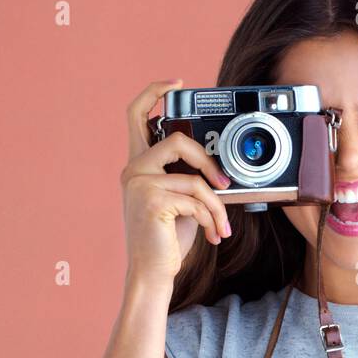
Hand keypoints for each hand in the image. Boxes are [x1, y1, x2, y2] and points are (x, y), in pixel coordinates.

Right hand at [120, 79, 234, 285]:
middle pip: (176, 139)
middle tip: (223, 181)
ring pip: (194, 177)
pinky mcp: (152, 199)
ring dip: (217, 204)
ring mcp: (140, 183)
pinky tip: (211, 236)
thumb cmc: (167, 241)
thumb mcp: (182, 203)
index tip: (177, 82)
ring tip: (221, 225)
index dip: (154, 92)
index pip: (136, 115)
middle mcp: (133, 170)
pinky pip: (196, 198)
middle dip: (207, 160)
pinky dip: (211, 218)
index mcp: (138, 166)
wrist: (152, 274)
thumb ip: (188, 178)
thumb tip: (218, 168)